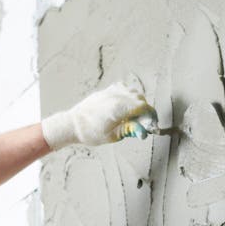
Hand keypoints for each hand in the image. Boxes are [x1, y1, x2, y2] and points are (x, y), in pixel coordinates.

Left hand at [41, 81, 157, 150]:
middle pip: (141, 99)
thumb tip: (144, 131)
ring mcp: (111, 91)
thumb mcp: (112, 136)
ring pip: (134, 92)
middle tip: (143, 124)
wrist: (73, 124)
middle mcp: (116, 96)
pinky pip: (125, 89)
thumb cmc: (90, 132)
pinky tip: (126, 107)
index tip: (151, 126)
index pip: (144, 107)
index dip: (151, 117)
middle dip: (146, 111)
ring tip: (134, 117)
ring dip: (138, 103)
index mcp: (118, 107)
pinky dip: (129, 97)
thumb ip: (130, 130)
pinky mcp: (107, 90)